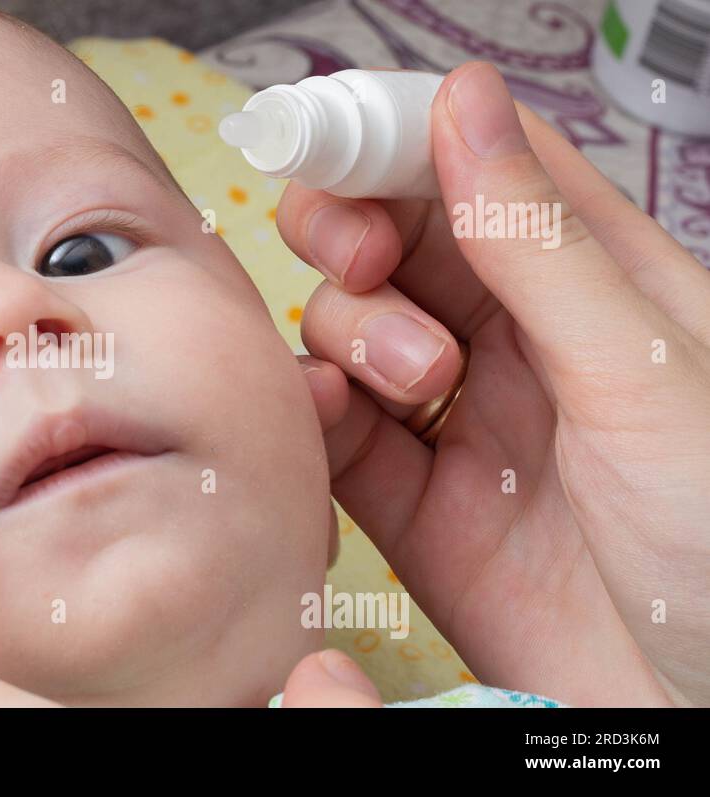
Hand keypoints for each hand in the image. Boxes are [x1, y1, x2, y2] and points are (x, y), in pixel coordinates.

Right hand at [281, 61, 709, 706]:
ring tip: (414, 385)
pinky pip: (335, 430)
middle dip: (356, 230)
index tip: (335, 139)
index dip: (401, 136)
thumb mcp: (642, 369)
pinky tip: (328, 413)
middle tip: (361, 258)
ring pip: (352, 326)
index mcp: (597, 279)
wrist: (693, 710)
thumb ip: (537, 240)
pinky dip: (314, 411)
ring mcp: (459, 418)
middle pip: (398, 236)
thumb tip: (464, 99)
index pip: (482, 161)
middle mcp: (520, 338)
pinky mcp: (410, 500)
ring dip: (353, 332)